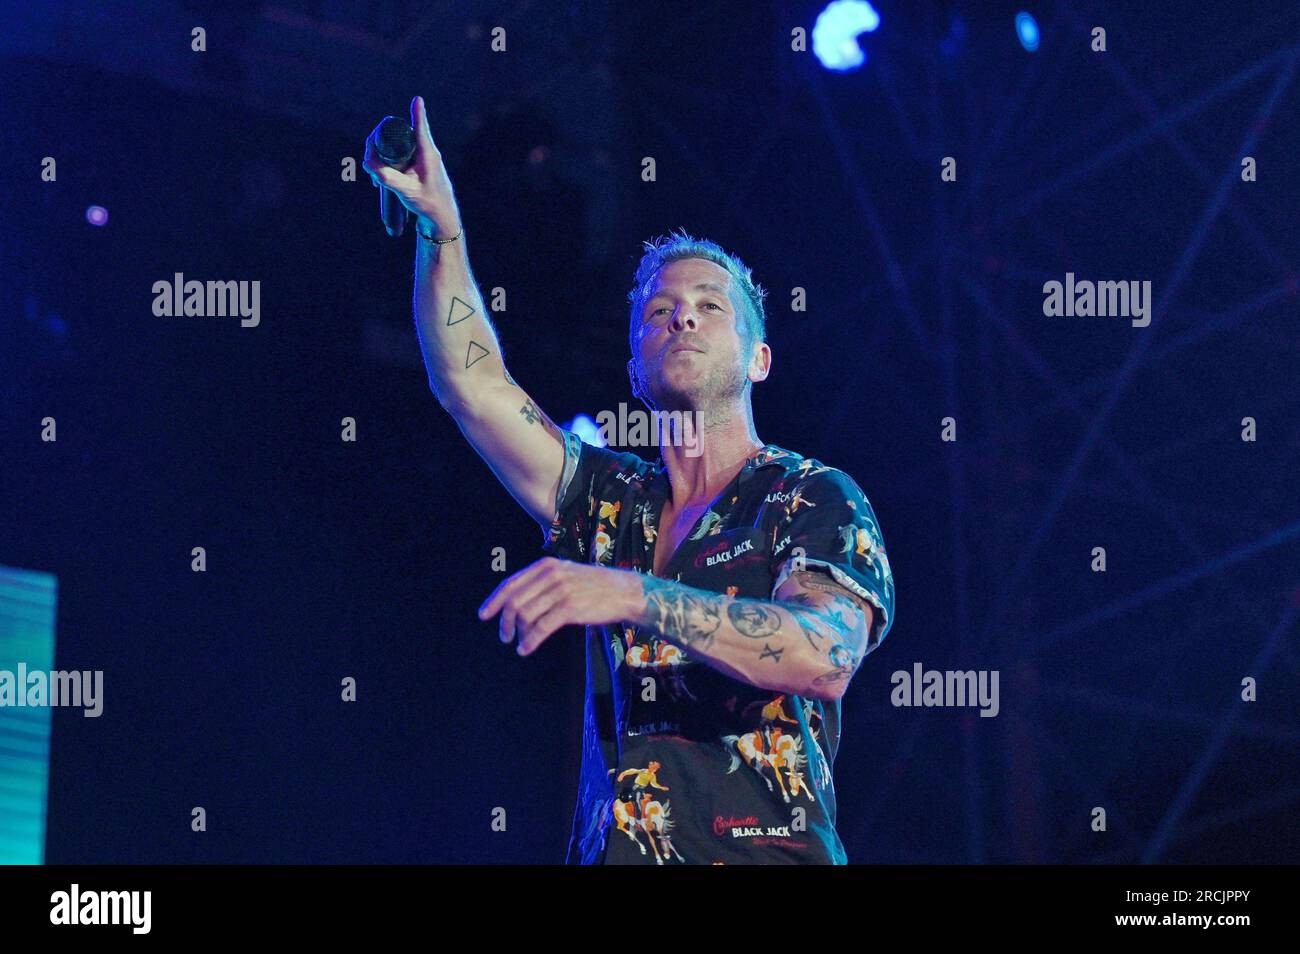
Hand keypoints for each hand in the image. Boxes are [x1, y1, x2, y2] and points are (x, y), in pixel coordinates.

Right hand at [363, 95, 462, 232]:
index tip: (418, 99)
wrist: (441, 219)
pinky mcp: (417, 166)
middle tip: (369, 161)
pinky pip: (400, 157)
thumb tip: (369, 164)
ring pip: (398, 147)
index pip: (421, 129)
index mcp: (428, 155)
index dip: (418, 113)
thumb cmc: (429, 205)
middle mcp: (426, 153)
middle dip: (380, 143)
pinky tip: (379, 180)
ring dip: (383, 157)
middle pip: (401, 136)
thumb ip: (387, 177)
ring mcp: (422, 159)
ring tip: (375, 179)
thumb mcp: (406, 192)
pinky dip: (388, 164)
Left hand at [477, 558, 644, 656]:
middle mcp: (551, 575)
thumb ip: (543, 582)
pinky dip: (530, 640)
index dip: (494, 601)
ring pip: (526, 615)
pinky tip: (525, 649)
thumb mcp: (566, 574)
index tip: (484, 615)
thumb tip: (517, 602)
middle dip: (505, 622)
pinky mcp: (570, 608)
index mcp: (547, 566)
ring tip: (519, 643)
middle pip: (515, 601)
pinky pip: (541, 627)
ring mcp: (561, 591)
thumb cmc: (595, 587)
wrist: (625, 592)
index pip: (511, 584)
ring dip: (518, 634)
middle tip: (504, 636)